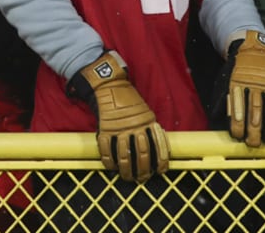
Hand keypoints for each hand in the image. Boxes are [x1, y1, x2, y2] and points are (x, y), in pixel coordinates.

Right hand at [69, 51, 168, 182]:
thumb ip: (150, 129)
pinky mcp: (104, 129)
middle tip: (142, 178)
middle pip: (141, 154)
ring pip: (124, 156)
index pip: (157, 146)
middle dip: (143, 170)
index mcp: (147, 122)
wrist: (109, 87)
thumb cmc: (129, 102)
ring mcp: (118, 129)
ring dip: (126, 170)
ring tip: (127, 177)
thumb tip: (158, 149)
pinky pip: (106, 150)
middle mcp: (134, 127)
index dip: (160, 161)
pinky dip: (109, 162)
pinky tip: (112, 168)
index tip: (160, 171)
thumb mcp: (146, 113)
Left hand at [226, 31, 264, 146]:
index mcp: (238, 84)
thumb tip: (221, 119)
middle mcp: (255, 85)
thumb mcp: (226, 80)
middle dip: (255, 131)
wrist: (255, 50)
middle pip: (256, 111)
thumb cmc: (238, 69)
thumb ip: (226, 99)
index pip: (238, 108)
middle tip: (254, 143)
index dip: (238, 124)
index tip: (238, 136)